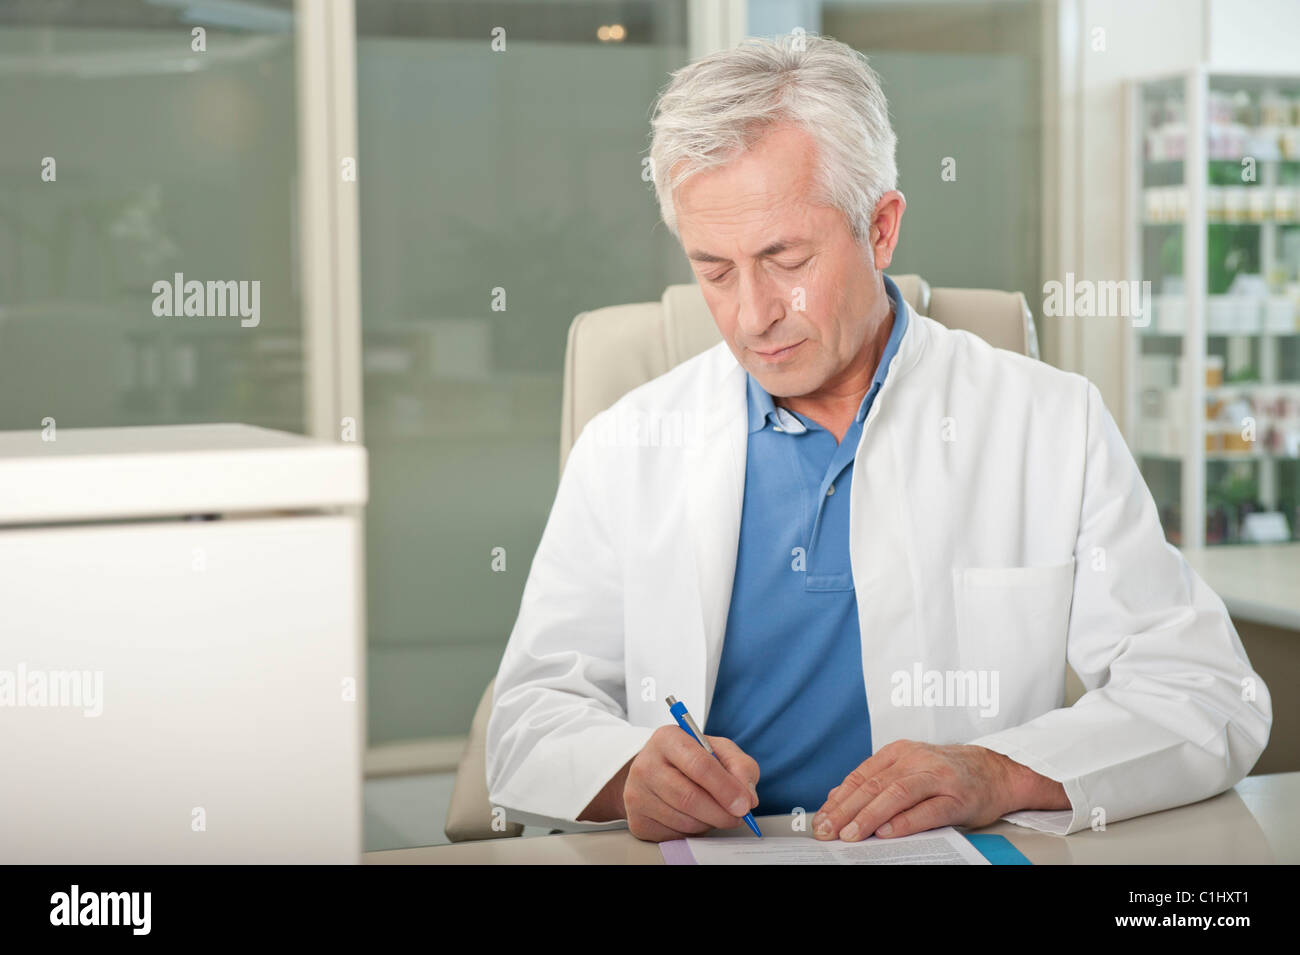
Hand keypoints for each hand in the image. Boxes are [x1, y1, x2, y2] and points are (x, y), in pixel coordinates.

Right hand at [621, 725, 759, 841]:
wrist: (655, 772)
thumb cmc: (690, 759)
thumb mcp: (719, 750)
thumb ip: (740, 767)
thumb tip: (748, 798)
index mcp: (667, 738)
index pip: (699, 765)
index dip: (726, 788)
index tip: (745, 804)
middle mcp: (645, 764)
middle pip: (689, 798)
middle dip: (721, 812)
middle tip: (739, 816)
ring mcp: (637, 794)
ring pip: (684, 820)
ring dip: (709, 822)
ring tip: (714, 812)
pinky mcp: (637, 820)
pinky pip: (674, 835)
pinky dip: (693, 832)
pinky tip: (694, 817)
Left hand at [812, 740, 1065, 840]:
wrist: (996, 772)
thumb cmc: (946, 774)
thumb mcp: (909, 769)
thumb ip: (877, 781)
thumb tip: (838, 801)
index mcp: (900, 752)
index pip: (861, 776)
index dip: (838, 799)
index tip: (821, 819)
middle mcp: (917, 760)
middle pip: (874, 785)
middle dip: (846, 810)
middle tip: (828, 831)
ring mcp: (938, 777)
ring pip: (896, 794)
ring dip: (869, 816)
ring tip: (851, 834)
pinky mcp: (958, 797)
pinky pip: (928, 810)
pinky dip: (904, 822)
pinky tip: (887, 833)